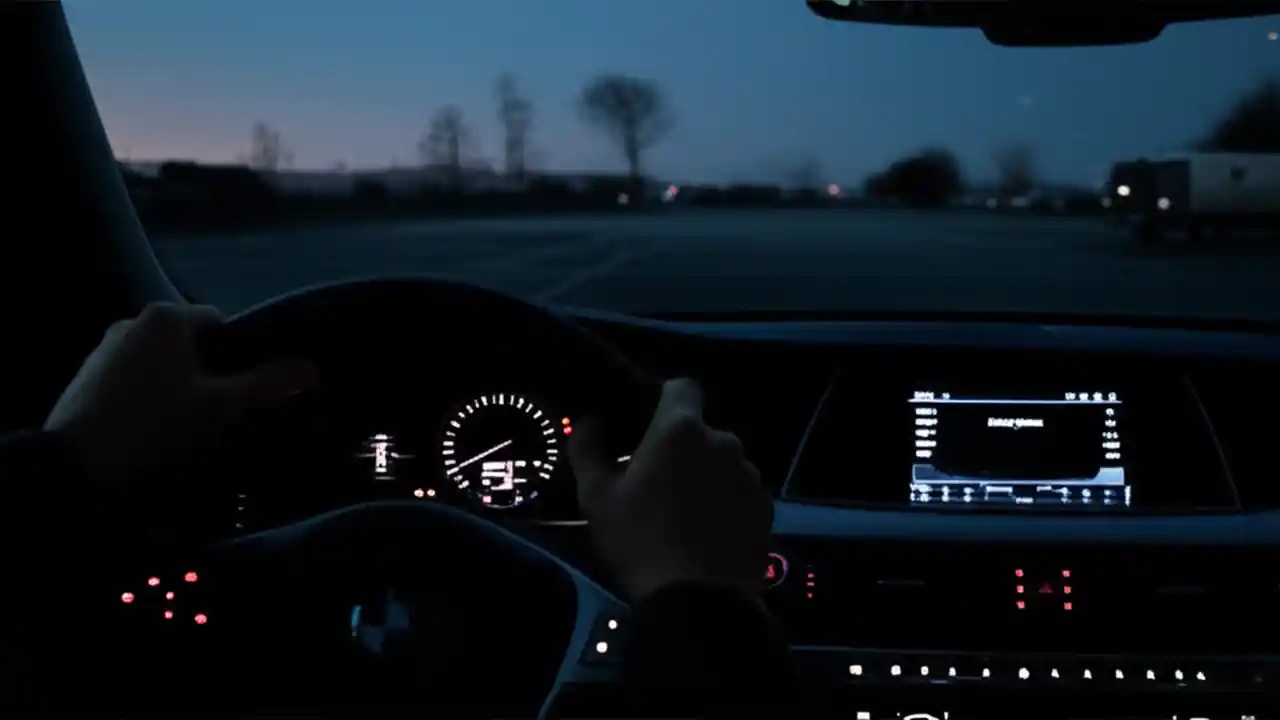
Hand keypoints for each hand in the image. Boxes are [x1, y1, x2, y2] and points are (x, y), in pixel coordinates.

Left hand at [44, 303, 315, 481]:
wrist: (77, 465)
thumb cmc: (155, 425)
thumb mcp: (220, 408)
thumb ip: (267, 385)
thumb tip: (311, 369)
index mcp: (167, 317)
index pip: (221, 323)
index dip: (237, 355)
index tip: (241, 390)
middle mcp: (133, 321)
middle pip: (190, 343)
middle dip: (206, 371)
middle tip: (218, 411)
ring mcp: (105, 348)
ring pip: (160, 362)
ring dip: (176, 385)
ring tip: (185, 425)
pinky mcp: (86, 377)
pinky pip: (133, 378)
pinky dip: (147, 396)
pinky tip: (152, 429)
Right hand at [570, 378, 772, 601]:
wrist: (698, 602)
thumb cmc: (640, 541)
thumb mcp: (596, 499)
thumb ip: (587, 451)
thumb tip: (588, 423)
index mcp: (680, 430)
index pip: (682, 388)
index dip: (666, 399)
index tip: (649, 426)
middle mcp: (723, 442)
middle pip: (701, 432)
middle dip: (681, 449)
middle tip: (656, 484)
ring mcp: (750, 476)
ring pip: (723, 463)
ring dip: (706, 477)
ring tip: (684, 515)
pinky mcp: (765, 508)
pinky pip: (740, 493)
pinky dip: (726, 504)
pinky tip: (708, 534)